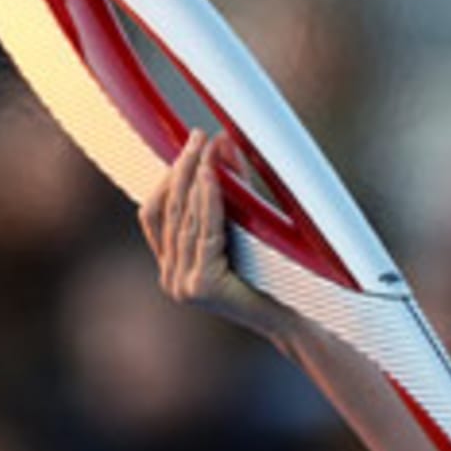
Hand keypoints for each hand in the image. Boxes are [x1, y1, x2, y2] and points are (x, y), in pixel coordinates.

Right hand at [136, 130, 287, 337]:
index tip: (188, 146)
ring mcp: (182, 286)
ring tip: (204, 150)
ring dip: (193, 180)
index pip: (154, 215)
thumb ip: (230, 184)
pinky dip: (207, 200)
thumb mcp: (245, 220)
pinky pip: (203, 233)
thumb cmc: (273, 269)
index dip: (167, 178)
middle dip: (181, 169)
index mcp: (172, 266)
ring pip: (183, 220)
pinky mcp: (201, 288)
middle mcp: (171, 278)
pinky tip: (212, 177)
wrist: (295, 313)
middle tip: (196, 136)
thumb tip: (220, 139)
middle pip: (168, 211)